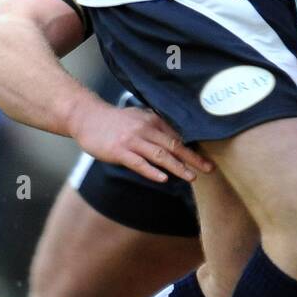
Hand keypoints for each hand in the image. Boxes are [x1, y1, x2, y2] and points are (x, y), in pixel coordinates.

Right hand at [70, 99, 212, 183]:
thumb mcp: (139, 118)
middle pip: (174, 145)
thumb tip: (177, 139)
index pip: (178, 136)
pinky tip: (163, 179)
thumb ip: (157, 127)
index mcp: (153, 121)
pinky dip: (152, 171)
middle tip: (209, 168)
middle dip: (193, 158)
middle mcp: (145, 129)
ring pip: (160, 155)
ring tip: (191, 177)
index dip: (194, 149)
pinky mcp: (119, 151)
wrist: (87, 117)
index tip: (207, 159)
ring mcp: (132, 140)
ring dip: (177, 167)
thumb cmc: (115, 121)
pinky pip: (138, 163)